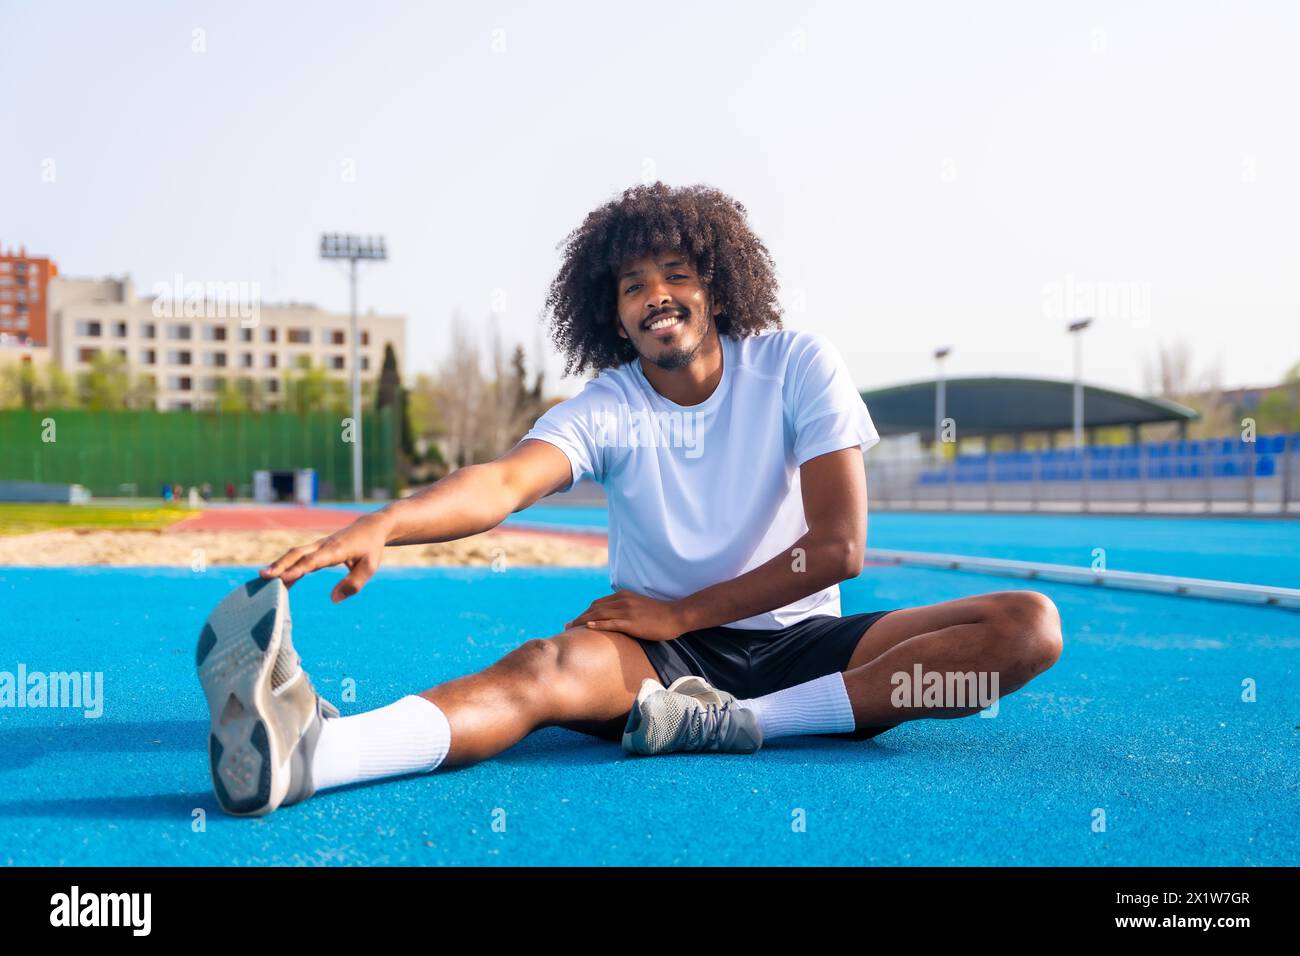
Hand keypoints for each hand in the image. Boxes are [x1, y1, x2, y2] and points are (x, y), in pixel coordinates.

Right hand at [261, 512, 391, 602]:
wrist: (370, 527)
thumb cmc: (370, 548)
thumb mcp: (370, 567)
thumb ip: (353, 584)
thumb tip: (333, 599)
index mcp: (336, 550)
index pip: (313, 560)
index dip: (298, 569)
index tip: (283, 578)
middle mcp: (323, 546)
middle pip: (297, 554)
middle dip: (280, 565)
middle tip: (263, 576)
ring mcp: (318, 545)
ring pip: (295, 554)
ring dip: (279, 565)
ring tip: (263, 579)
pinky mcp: (317, 548)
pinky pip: (299, 557)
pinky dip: (287, 566)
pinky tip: (279, 579)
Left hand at [564, 589, 689, 641]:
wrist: (676, 615)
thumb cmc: (659, 613)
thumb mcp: (639, 606)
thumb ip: (627, 607)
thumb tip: (616, 618)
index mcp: (623, 595)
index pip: (598, 603)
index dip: (585, 612)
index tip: (575, 621)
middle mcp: (622, 600)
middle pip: (594, 608)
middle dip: (579, 617)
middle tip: (567, 627)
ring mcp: (627, 611)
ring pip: (599, 614)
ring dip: (583, 621)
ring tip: (571, 629)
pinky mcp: (632, 622)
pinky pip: (611, 623)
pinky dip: (598, 624)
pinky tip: (588, 628)